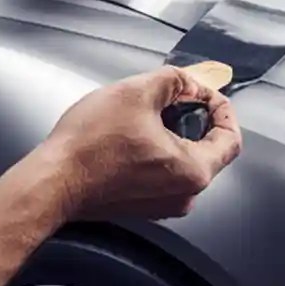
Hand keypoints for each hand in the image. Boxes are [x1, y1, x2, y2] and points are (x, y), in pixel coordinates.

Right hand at [34, 67, 241, 220]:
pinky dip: (158, 151)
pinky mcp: (143, 205)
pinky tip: (134, 135)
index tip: (207, 94)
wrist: (53, 180)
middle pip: (208, 150)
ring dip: (174, 134)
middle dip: (195, 118)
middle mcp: (184, 195)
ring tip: (149, 114)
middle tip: (176, 96)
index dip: (222, 108)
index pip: (231, 139)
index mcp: (193, 171)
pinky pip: (164, 173)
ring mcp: (163, 204)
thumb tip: (189, 83)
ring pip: (185, 161)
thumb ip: (175, 80)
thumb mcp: (137, 91)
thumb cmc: (89, 146)